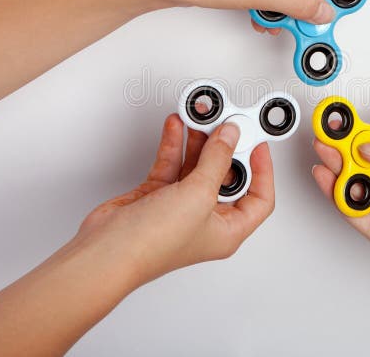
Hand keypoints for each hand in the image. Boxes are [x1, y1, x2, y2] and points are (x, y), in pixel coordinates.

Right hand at [78, 114, 274, 284]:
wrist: (106, 251)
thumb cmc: (152, 244)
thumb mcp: (198, 195)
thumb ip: (216, 160)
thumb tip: (230, 136)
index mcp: (228, 231)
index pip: (259, 198)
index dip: (263, 170)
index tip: (257, 143)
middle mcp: (206, 220)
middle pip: (227, 177)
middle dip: (226, 148)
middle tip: (225, 123)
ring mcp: (181, 208)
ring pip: (197, 167)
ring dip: (198, 142)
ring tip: (200, 118)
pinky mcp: (157, 197)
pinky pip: (172, 165)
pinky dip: (174, 146)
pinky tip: (176, 127)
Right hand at [311, 132, 369, 284]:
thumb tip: (369, 145)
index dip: (355, 132)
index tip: (340, 120)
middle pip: (356, 161)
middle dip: (338, 148)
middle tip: (325, 137)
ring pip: (349, 183)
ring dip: (335, 168)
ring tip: (328, 156)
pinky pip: (349, 209)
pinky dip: (336, 194)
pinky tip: (331, 180)